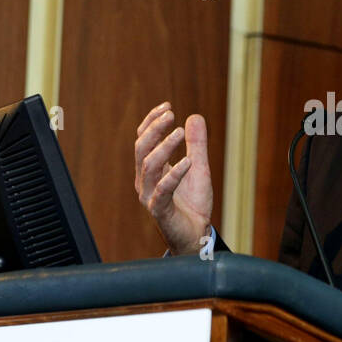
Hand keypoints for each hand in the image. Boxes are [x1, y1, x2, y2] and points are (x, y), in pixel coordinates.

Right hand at [134, 101, 213, 254]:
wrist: (196, 234)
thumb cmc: (193, 203)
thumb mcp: (199, 167)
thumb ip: (196, 144)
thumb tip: (195, 116)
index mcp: (151, 168)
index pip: (143, 139)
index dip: (152, 121)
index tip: (167, 106)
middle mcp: (146, 180)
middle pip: (141, 148)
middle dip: (154, 129)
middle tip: (171, 115)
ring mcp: (150, 195)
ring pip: (148, 166)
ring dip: (164, 147)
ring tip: (180, 133)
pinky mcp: (159, 210)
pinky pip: (163, 189)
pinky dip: (174, 174)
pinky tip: (188, 161)